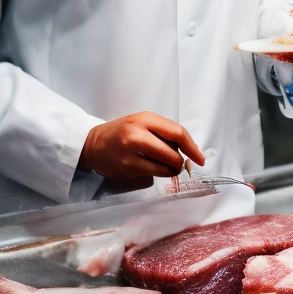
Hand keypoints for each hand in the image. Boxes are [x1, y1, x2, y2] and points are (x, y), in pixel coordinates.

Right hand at [81, 113, 205, 185]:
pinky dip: (159, 174)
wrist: (92, 144)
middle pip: (172, 154)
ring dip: (171, 170)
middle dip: (180, 162)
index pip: (177, 132)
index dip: (192, 147)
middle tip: (179, 164)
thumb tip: (188, 150)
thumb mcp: (142, 123)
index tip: (200, 158)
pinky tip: (153, 169)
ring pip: (164, 167)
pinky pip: (153, 174)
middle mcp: (137, 134)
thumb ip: (164, 132)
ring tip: (167, 166)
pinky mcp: (126, 168)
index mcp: (144, 119)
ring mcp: (130, 153)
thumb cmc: (122, 132)